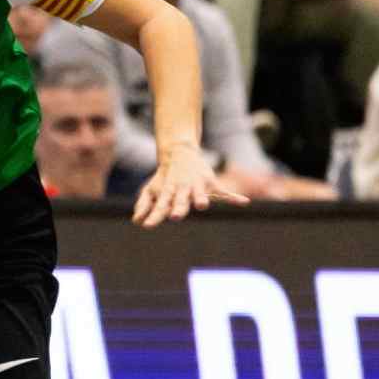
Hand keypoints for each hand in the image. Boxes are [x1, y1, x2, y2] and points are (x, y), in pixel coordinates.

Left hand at [132, 145, 248, 227]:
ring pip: (199, 193)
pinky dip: (233, 197)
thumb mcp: (151, 190)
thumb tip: (135, 221)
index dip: (153, 216)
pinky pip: (223, 192)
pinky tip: (243, 202)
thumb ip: (144, 205)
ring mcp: (197, 185)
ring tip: (202, 205)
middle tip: (175, 216)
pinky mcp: (210, 182)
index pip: (159, 206)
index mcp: (167, 192)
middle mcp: (182, 189)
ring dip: (200, 198)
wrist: (179, 153)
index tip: (146, 226)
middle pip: (180, 201)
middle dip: (178, 209)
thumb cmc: (165, 177)